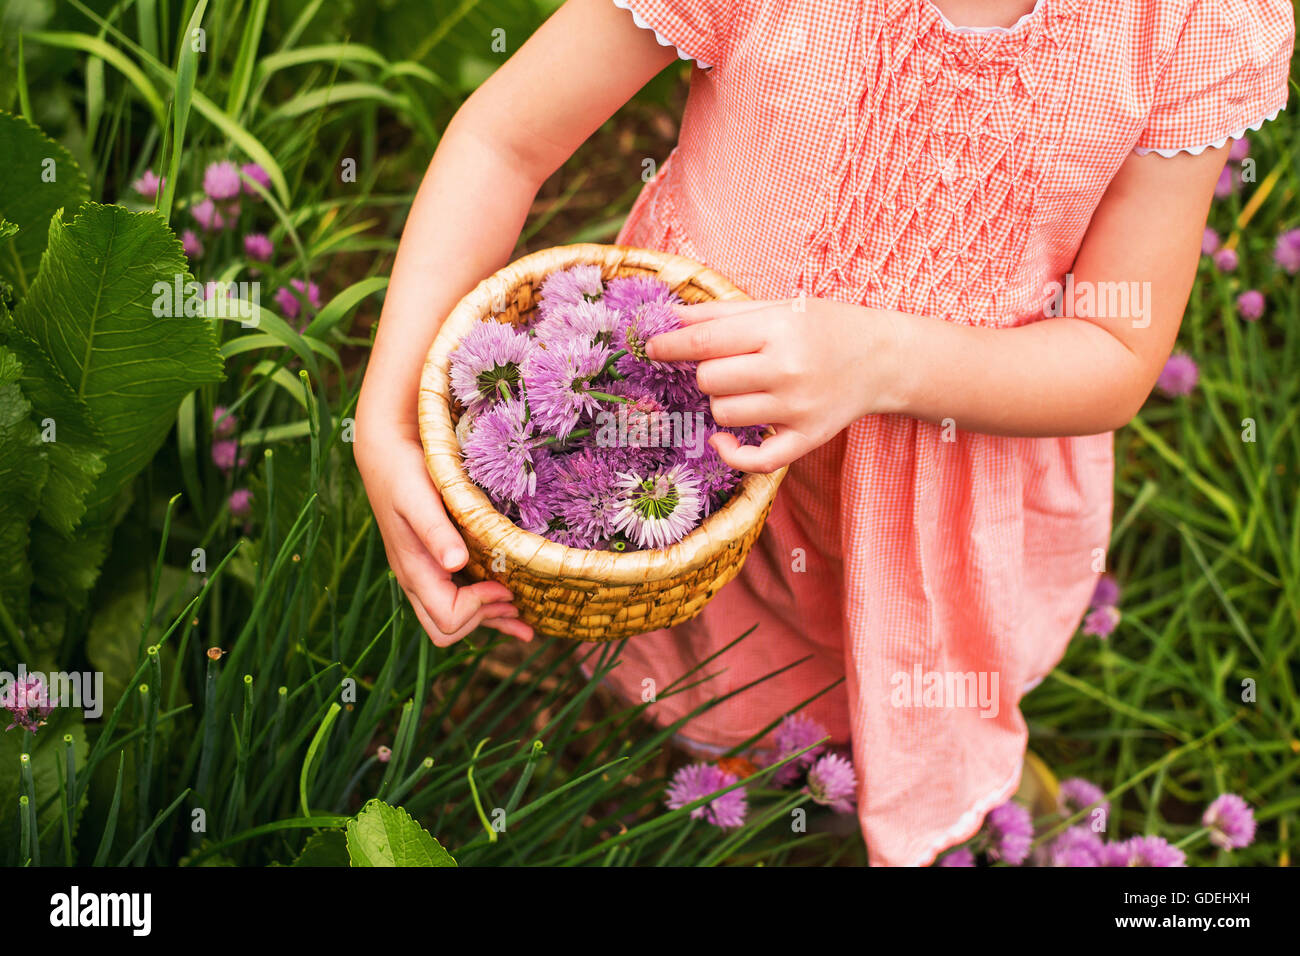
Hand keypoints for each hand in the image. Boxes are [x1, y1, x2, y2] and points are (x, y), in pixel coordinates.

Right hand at [354, 420, 533, 645]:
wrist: (387, 456)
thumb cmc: (405, 473)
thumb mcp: (420, 499)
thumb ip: (436, 532)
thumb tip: (455, 565)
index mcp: (414, 570)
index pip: (447, 618)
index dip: (478, 607)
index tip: (503, 585)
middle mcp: (417, 580)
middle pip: (446, 629)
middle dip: (483, 620)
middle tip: (514, 599)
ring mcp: (425, 575)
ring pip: (453, 620)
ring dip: (489, 621)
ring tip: (526, 623)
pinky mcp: (435, 566)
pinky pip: (458, 601)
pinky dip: (485, 612)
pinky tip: (512, 613)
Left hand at [645, 297, 901, 472]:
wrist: (883, 358)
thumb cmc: (823, 327)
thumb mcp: (778, 308)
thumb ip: (722, 313)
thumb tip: (671, 319)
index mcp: (778, 330)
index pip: (705, 341)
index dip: (670, 345)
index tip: (652, 347)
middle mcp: (788, 370)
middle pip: (709, 381)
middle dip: (706, 373)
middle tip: (725, 366)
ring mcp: (798, 409)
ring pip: (723, 415)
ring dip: (722, 403)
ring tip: (743, 391)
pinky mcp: (807, 439)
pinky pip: (755, 460)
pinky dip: (730, 453)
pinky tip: (722, 440)